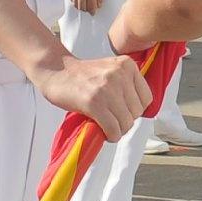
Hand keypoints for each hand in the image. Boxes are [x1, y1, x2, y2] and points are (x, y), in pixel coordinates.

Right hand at [34, 52, 152, 140]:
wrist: (55, 70)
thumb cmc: (82, 75)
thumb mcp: (110, 70)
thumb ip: (126, 84)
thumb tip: (137, 112)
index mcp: (127, 65)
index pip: (147, 98)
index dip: (135, 110)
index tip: (122, 112)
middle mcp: (120, 74)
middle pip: (137, 112)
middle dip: (125, 121)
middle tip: (111, 121)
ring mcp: (107, 88)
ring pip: (126, 123)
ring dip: (117, 130)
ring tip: (106, 126)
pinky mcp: (94, 102)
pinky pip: (113, 128)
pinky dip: (110, 135)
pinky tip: (102, 131)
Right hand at [66, 0, 106, 14]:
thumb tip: (99, 4)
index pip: (91, 8)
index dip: (93, 11)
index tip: (94, 12)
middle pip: (83, 8)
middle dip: (87, 10)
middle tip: (89, 8)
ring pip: (76, 5)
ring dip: (80, 6)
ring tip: (84, 4)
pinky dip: (75, 1)